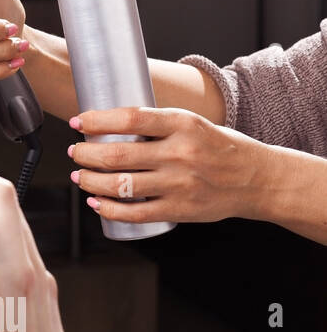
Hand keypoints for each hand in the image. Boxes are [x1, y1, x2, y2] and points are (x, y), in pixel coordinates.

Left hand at [68, 107, 267, 224]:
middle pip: (117, 155)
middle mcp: (180, 153)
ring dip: (89, 181)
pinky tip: (95, 203)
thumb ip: (156, 125)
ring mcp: (180, 184)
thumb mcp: (192, 123)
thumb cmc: (219, 147)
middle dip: (85, 154)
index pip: (130, 119)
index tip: (78, 122)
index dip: (97, 121)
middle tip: (75, 152)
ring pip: (119, 185)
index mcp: (183, 124)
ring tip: (79, 176)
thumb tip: (106, 124)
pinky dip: (108, 209)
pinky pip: (134, 213)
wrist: (257, 179)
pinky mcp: (180, 210)